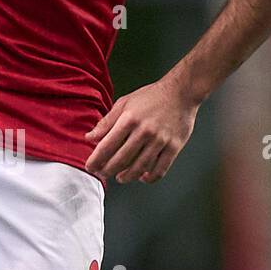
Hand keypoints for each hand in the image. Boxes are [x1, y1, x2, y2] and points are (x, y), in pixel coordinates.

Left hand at [84, 73, 198, 182]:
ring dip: (127, 177)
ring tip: (120, 177)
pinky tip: (142, 177)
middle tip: (102, 174)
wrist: (181, 92)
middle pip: (121, 160)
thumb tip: (89, 137)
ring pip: (139, 168)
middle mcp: (144, 131)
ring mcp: (160, 140)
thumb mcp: (124, 103)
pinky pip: (160, 169)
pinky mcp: (174, 147)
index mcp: (129, 119)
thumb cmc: (151, 97)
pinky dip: (149, 177)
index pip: (107, 146)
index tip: (90, 167)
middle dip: (107, 171)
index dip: (96, 160)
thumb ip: (106, 122)